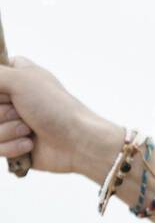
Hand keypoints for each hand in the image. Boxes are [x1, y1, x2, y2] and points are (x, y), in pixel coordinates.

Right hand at [0, 57, 122, 176]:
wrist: (79, 142)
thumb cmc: (55, 107)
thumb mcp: (21, 79)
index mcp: (15, 75)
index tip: (8, 92)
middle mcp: (10, 97)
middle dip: (1, 111)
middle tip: (22, 111)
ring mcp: (10, 122)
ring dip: (7, 130)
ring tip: (29, 129)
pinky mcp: (11, 145)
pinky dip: (12, 147)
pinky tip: (30, 144)